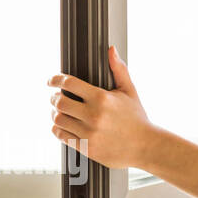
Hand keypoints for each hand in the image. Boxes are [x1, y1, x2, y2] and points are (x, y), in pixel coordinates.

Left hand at [47, 46, 153, 169]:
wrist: (145, 145)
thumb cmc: (137, 118)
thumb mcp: (130, 91)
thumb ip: (119, 70)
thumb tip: (111, 50)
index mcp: (102, 98)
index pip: (69, 84)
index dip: (56, 80)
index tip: (51, 81)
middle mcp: (93, 115)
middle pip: (59, 102)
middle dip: (54, 98)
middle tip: (56, 98)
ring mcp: (88, 132)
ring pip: (57, 120)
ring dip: (55, 114)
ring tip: (60, 112)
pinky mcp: (85, 147)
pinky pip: (61, 136)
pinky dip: (58, 129)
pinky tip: (64, 126)